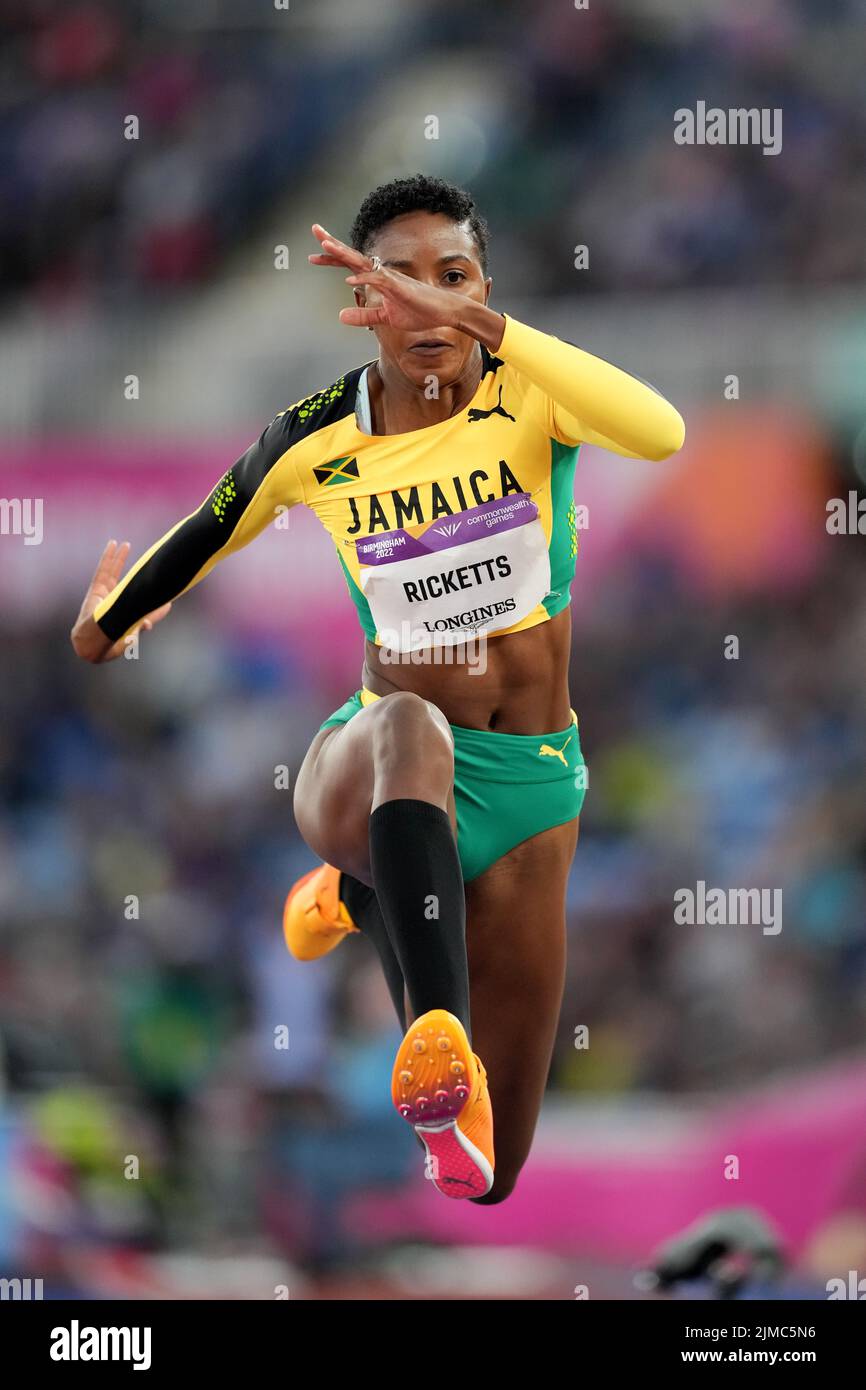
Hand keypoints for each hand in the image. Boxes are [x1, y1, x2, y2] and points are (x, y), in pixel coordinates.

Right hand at [70, 539, 170, 662]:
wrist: (93, 643)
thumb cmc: (110, 643)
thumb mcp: (130, 635)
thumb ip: (140, 627)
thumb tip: (149, 623)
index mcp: (121, 613)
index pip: (137, 600)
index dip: (146, 594)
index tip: (156, 586)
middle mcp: (112, 601)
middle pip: (122, 579)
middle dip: (130, 569)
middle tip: (141, 556)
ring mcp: (104, 594)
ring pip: (112, 572)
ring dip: (119, 558)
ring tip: (125, 544)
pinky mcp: (97, 589)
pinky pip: (103, 569)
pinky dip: (108, 556)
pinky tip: (113, 544)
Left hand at [308, 223, 503, 346]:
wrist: (445, 312)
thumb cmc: (419, 312)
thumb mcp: (386, 319)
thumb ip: (364, 316)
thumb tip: (340, 316)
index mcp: (379, 279)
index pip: (351, 265)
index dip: (333, 259)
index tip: (314, 255)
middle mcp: (382, 274)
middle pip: (352, 256)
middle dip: (332, 245)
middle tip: (315, 230)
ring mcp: (390, 278)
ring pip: (362, 262)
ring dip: (343, 254)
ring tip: (325, 246)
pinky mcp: (399, 287)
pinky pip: (378, 280)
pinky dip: (363, 280)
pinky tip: (349, 282)